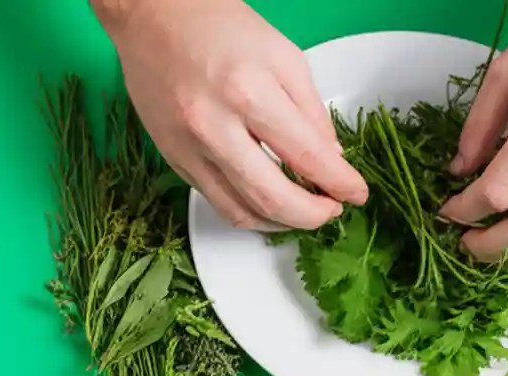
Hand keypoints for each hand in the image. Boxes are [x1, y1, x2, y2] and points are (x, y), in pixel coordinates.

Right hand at [94, 0, 367, 229]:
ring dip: (281, 223)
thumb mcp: (282, 55)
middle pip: (273, 198)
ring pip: (242, 212)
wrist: (151, 16)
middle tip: (331, 210)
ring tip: (303, 213)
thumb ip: (311, 111)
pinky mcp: (173, 159)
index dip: (339, 183)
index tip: (356, 193)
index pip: (306, 156)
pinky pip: (216, 202)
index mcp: (248, 92)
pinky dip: (249, 213)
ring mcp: (188, 148)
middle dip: (313, 215)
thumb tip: (330, 159)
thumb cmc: (217, 25)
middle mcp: (214, 126)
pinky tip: (268, 205)